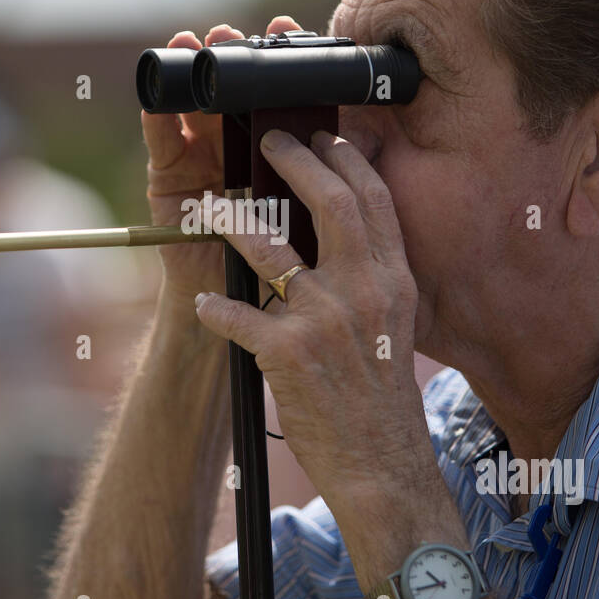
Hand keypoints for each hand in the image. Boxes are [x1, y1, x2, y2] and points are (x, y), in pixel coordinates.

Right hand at [141, 15, 304, 306]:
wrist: (252, 326)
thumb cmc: (295, 276)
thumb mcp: (317, 222)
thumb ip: (330, 182)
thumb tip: (366, 136)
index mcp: (279, 156)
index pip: (278, 99)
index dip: (281, 64)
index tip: (287, 27)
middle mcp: (238, 152)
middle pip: (233, 96)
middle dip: (232, 59)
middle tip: (232, 31)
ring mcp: (202, 165)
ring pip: (196, 111)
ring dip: (190, 76)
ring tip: (189, 43)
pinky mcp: (170, 186)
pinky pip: (163, 146)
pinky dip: (157, 119)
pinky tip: (156, 97)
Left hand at [192, 127, 431, 506]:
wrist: (381, 462)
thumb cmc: (380, 395)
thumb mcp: (394, 326)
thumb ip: (372, 278)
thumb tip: (343, 236)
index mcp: (392, 281)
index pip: (374, 201)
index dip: (347, 160)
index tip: (326, 136)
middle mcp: (364, 291)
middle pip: (329, 202)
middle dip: (296, 161)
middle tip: (270, 141)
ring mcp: (325, 320)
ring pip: (270, 249)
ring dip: (234, 221)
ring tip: (212, 205)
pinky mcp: (288, 353)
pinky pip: (237, 316)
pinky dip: (215, 309)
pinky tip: (203, 305)